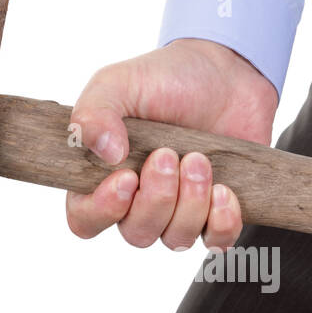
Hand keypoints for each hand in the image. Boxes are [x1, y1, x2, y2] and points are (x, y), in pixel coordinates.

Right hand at [65, 38, 277, 250]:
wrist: (226, 71)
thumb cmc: (166, 78)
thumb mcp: (118, 83)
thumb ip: (94, 112)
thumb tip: (104, 153)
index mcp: (103, 176)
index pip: (85, 219)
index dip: (102, 210)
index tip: (126, 178)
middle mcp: (138, 200)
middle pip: (136, 233)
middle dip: (157, 198)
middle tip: (169, 155)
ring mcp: (179, 210)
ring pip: (176, 239)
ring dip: (191, 203)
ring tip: (199, 160)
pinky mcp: (217, 213)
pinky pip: (217, 241)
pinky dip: (222, 221)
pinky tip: (224, 190)